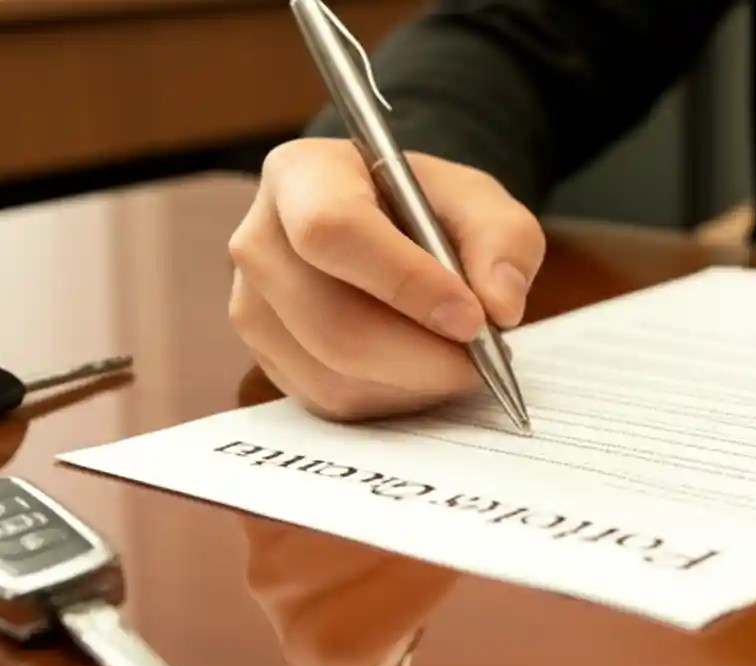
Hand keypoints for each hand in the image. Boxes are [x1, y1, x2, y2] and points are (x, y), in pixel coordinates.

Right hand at [228, 139, 544, 420]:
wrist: (384, 228)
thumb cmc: (425, 208)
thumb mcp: (478, 199)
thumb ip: (504, 239)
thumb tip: (499, 306)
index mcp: (301, 175)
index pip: (332, 231)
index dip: (405, 283)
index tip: (472, 318)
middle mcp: (259, 241)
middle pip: (331, 322)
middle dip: (422, 355)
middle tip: (484, 357)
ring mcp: (251, 306)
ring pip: (333, 373)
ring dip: (415, 382)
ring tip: (459, 359)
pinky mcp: (267, 358)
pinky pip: (331, 400)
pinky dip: (393, 398)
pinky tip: (422, 370)